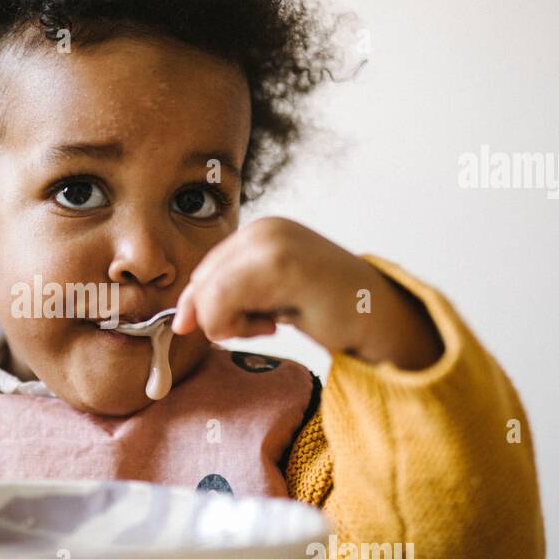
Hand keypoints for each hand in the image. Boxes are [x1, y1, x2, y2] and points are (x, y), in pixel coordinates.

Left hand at [169, 217, 443, 369]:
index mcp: (259, 231)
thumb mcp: (269, 295)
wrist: (377, 315)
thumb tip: (182, 319)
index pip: (204, 271)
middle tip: (261, 326)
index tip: (221, 329)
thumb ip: (229, 297)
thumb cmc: (325, 307)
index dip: (200, 306)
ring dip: (230, 325)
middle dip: (219, 317)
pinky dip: (240, 328)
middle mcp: (263, 229)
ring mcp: (271, 244)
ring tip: (270, 323)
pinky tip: (277, 323)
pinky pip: (224, 305)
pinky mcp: (279, 265)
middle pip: (201, 284)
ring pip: (209, 297)